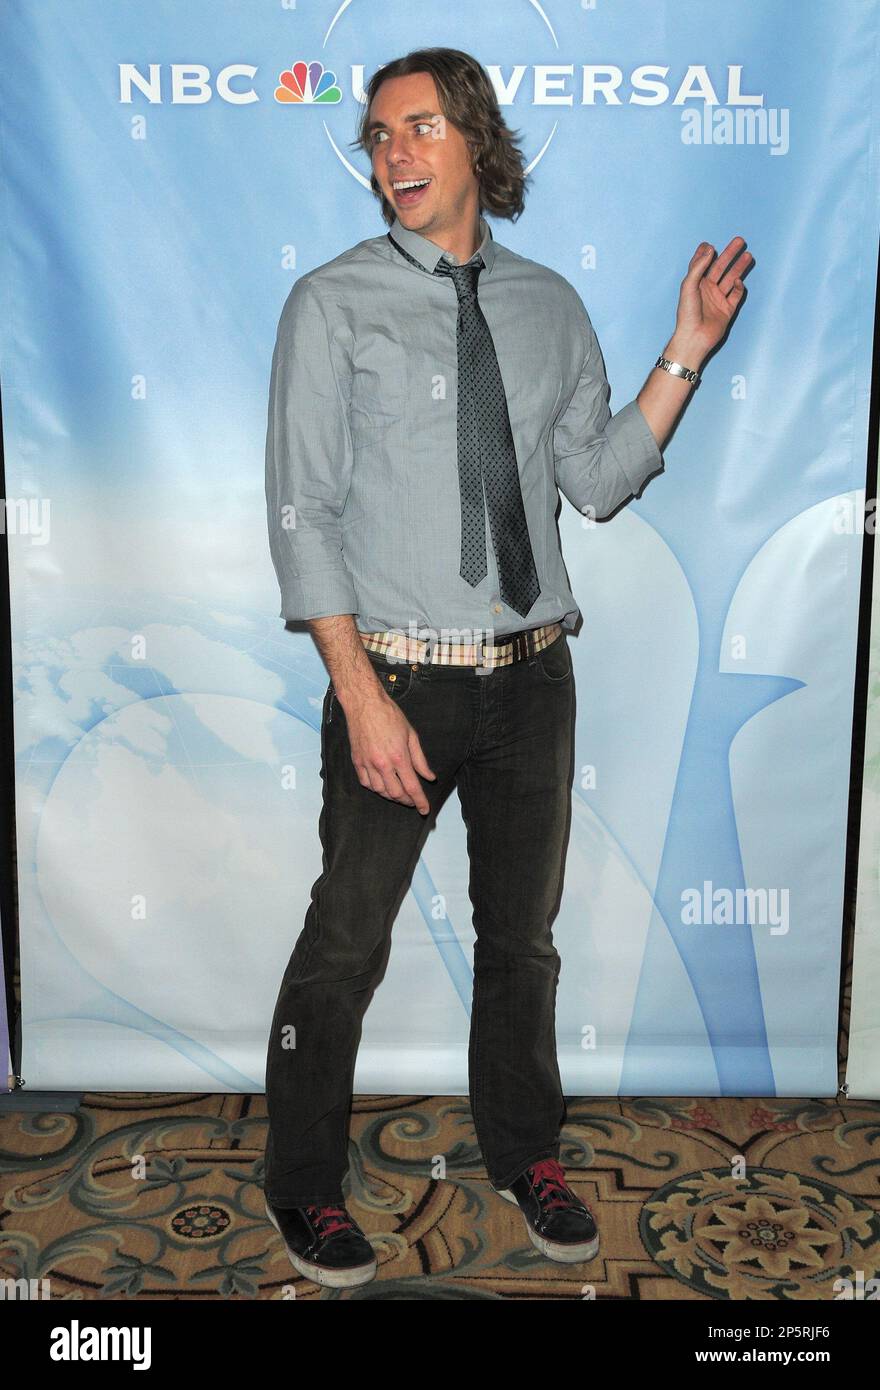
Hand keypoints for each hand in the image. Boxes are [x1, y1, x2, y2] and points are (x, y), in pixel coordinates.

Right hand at [345, 693, 436, 813]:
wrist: (364, 704)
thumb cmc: (390, 716)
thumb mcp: (411, 735)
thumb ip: (420, 760)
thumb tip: (429, 777)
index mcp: (399, 757)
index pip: (412, 787)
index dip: (420, 802)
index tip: (425, 810)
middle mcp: (382, 764)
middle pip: (396, 794)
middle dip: (407, 801)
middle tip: (414, 801)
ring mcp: (367, 764)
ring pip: (380, 791)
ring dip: (392, 797)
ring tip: (400, 795)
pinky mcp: (357, 761)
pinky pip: (366, 783)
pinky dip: (376, 789)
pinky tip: (383, 786)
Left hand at [671, 236, 753, 362]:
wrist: (694, 337)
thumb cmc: (687, 313)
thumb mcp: (688, 286)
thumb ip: (698, 267)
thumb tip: (710, 248)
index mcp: (696, 284)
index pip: (702, 263)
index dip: (706, 253)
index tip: (711, 243)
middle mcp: (708, 290)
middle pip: (721, 267)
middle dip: (730, 254)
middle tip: (740, 241)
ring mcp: (718, 299)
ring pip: (731, 278)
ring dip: (739, 267)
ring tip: (748, 255)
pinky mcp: (727, 310)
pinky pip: (736, 295)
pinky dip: (739, 287)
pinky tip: (739, 281)